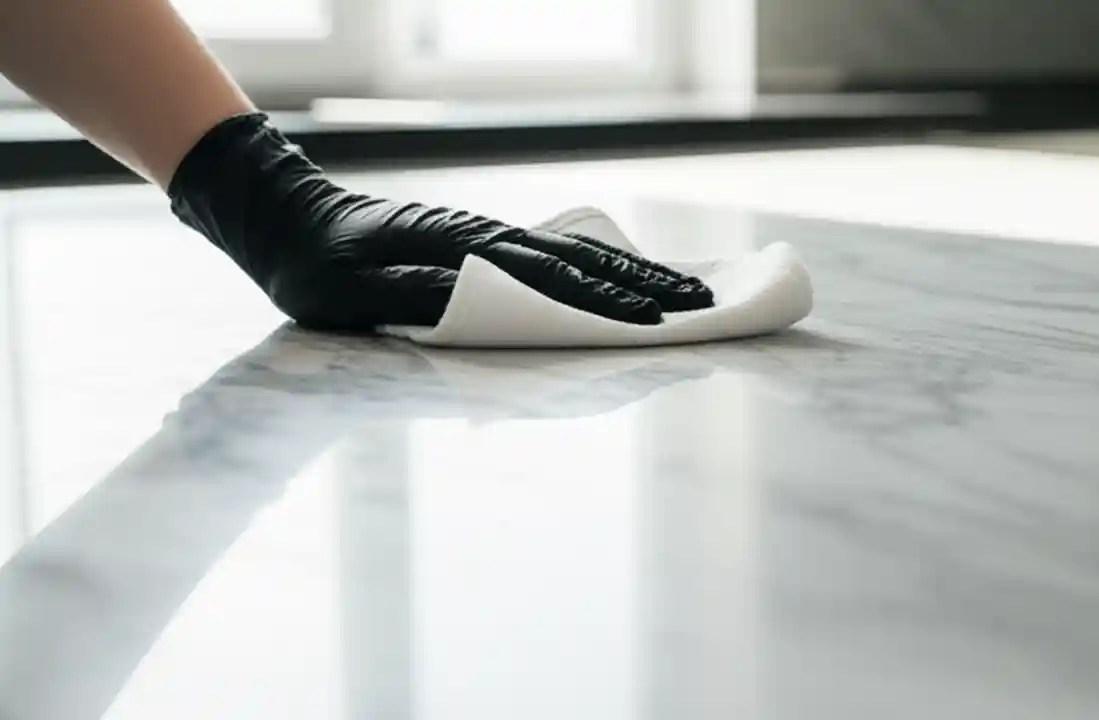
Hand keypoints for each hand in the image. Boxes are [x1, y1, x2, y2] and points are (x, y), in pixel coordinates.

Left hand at [167, 113, 713, 329]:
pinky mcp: (479, 241)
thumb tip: (482, 301)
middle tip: (700, 301)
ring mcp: (486, 236)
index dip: (603, 303)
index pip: (551, 281)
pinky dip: (596, 263)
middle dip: (642, 284)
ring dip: (629, 270)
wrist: (289, 218)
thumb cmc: (316, 267)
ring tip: (680, 285)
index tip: (654, 322)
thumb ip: (417, 296)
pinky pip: (552, 251)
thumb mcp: (353, 290)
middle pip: (580, 261)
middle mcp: (486, 237)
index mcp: (465, 251)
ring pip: (573, 252)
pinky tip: (617, 271)